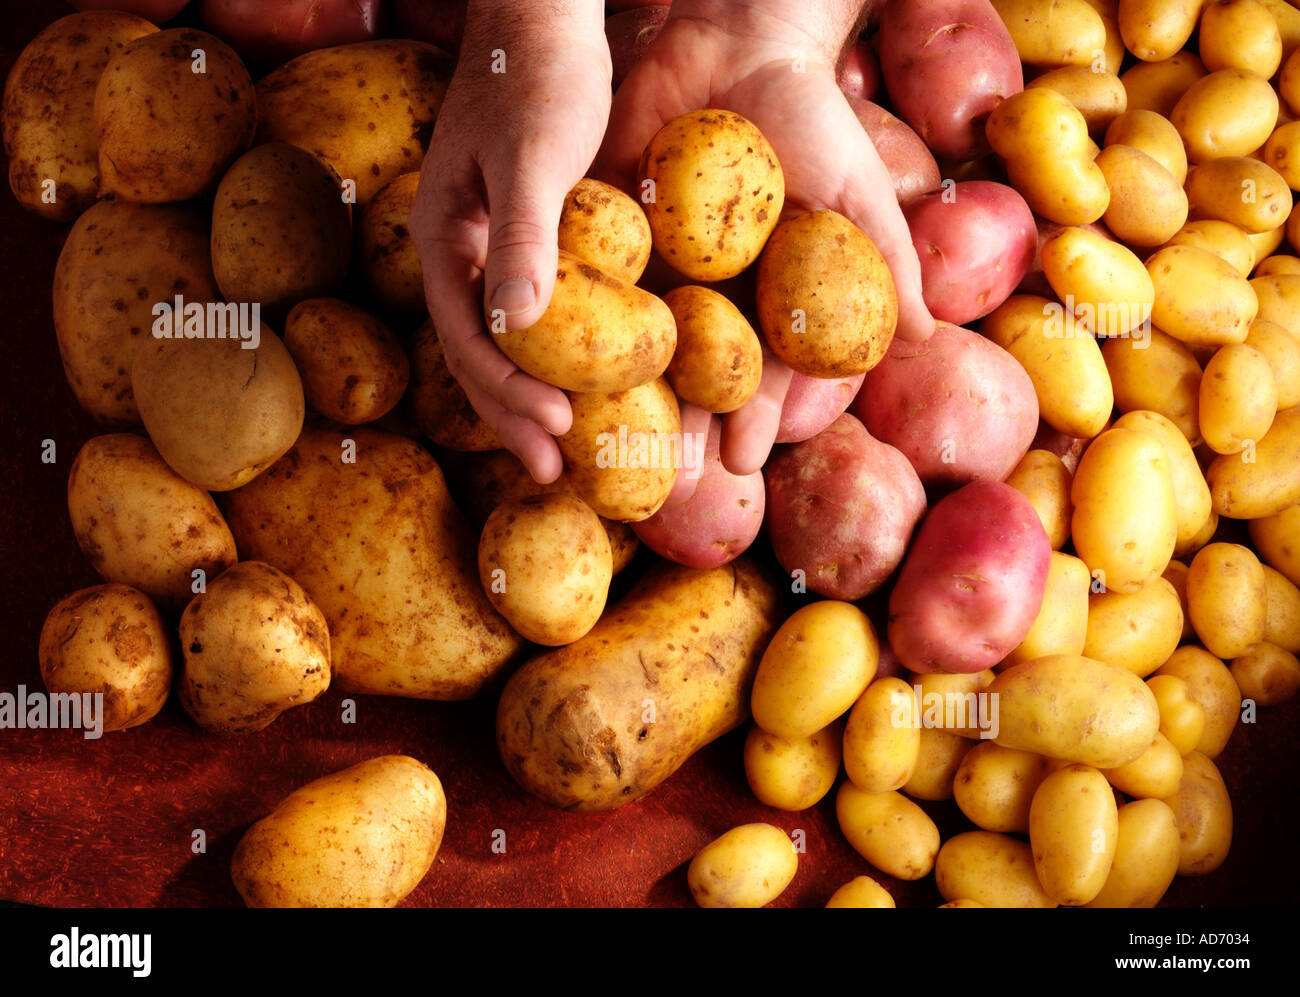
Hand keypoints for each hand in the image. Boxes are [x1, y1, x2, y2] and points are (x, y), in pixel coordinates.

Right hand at [409, 5, 609, 482]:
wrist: (545, 17)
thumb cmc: (539, 74)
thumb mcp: (534, 156)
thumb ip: (523, 237)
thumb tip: (516, 326)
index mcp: (446, 239)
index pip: (467, 339)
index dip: (504, 394)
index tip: (553, 432)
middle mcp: (461, 251)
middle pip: (479, 353)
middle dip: (512, 414)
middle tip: (552, 472)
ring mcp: (492, 246)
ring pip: (506, 340)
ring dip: (531, 393)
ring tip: (564, 443)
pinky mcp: (530, 236)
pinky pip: (537, 311)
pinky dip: (556, 353)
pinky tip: (585, 378)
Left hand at [596, 5, 935, 492]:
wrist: (738, 44)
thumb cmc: (810, 119)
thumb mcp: (856, 191)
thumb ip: (888, 261)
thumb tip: (926, 334)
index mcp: (762, 303)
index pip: (756, 375)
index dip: (750, 420)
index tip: (742, 462)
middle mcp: (703, 298)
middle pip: (686, 378)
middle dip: (677, 430)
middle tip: (663, 483)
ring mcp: (651, 268)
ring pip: (630, 348)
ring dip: (619, 398)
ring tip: (604, 444)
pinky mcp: (603, 232)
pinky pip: (584, 286)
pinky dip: (570, 325)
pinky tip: (553, 365)